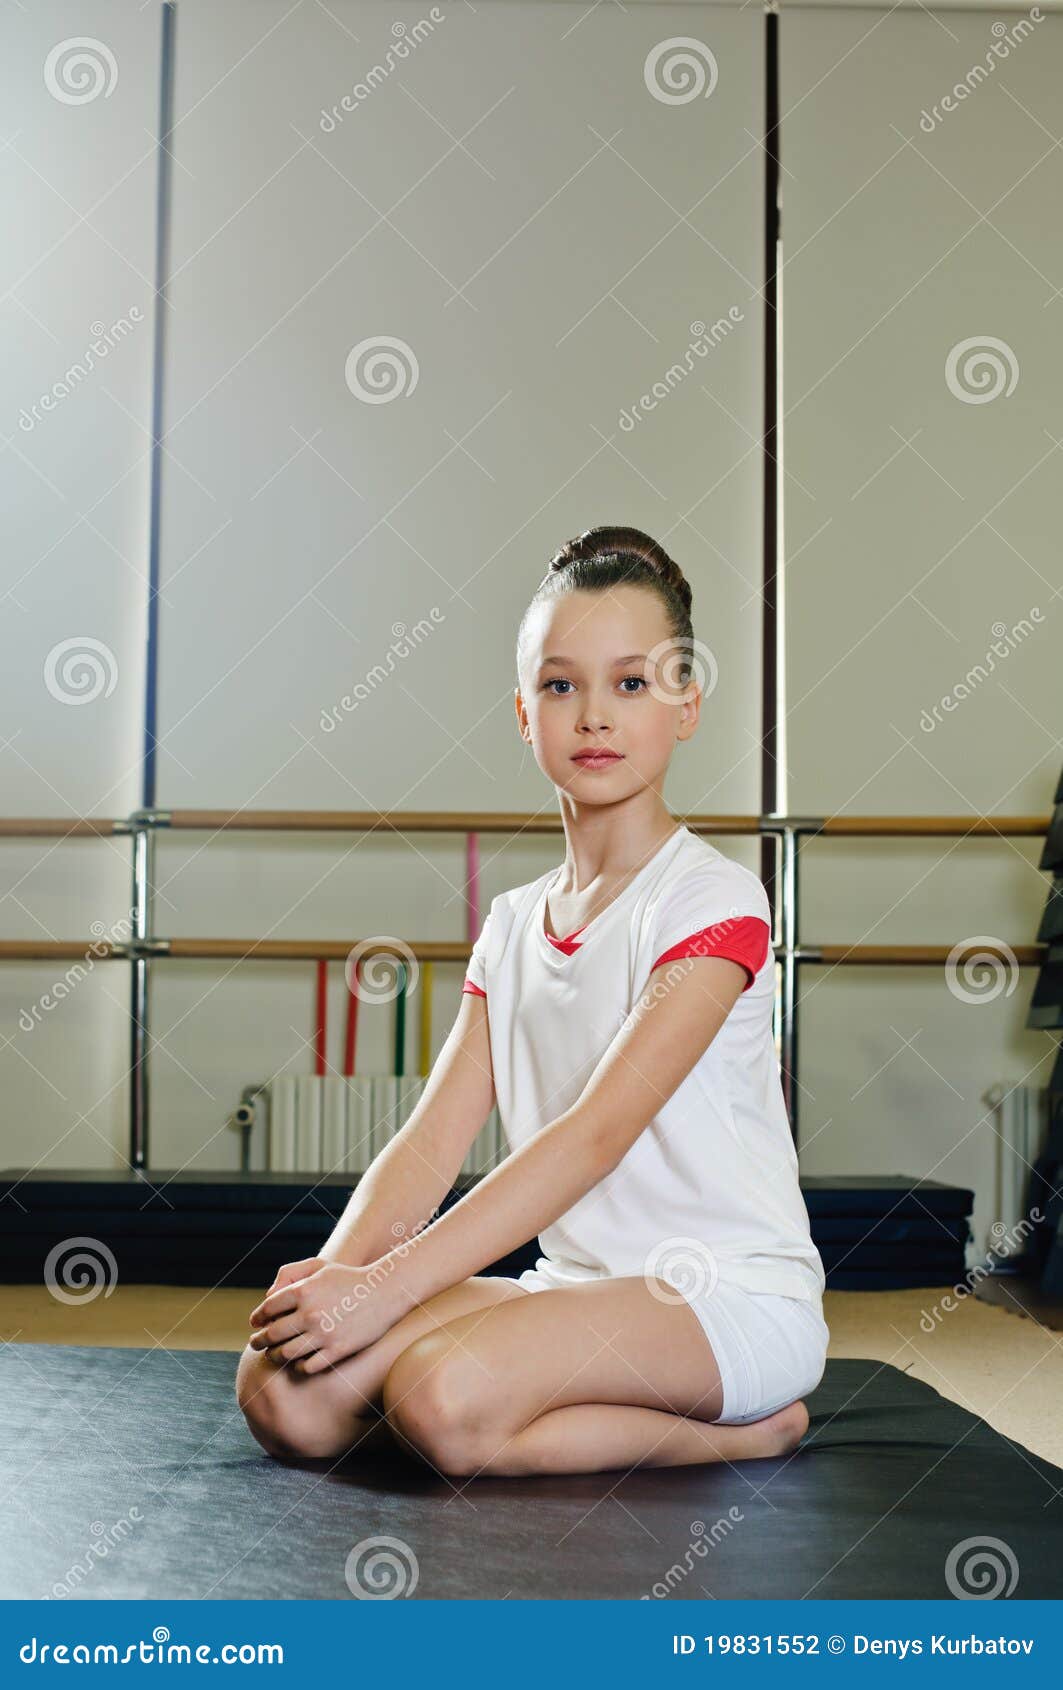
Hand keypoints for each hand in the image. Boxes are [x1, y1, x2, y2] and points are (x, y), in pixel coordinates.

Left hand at [248, 1259, 401, 1373]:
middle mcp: (311, 1313)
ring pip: (286, 1353)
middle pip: (272, 1334)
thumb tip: (268, 1296)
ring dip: (275, 1356)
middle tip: (255, 1344)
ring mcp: (324, 1334)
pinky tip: (298, 1363)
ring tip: (274, 1355)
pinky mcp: (337, 1350)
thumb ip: (290, 1274)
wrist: (384, 1292)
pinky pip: (307, 1366)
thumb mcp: (320, 1266)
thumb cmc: (348, 1278)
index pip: (268, 1308)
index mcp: (304, 1290)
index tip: (255, 1324)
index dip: (258, 1317)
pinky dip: (298, 1367)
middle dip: (259, 1341)